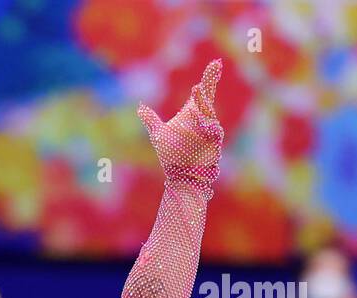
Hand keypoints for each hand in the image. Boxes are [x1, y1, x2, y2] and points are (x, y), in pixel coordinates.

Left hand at [138, 59, 224, 189]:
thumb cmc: (172, 156)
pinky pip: (212, 133)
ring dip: (203, 104)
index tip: (215, 63)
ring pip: (209, 115)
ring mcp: (210, 132)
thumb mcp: (158, 135)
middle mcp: (204, 120)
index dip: (210, 78)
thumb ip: (151, 120)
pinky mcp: (213, 145)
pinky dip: (208, 127)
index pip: (203, 93)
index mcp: (193, 114)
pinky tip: (203, 122)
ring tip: (196, 88)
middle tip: (208, 71)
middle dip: (205, 87)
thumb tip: (140, 106)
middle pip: (206, 101)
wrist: (180, 176)